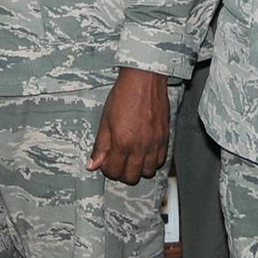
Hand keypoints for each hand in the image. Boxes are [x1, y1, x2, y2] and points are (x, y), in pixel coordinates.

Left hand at [87, 67, 169, 184]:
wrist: (144, 80)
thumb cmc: (123, 96)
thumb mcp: (105, 120)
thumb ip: (100, 145)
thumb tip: (92, 164)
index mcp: (122, 142)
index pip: (114, 171)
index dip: (107, 169)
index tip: (105, 162)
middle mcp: (140, 147)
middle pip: (131, 177)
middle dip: (121, 173)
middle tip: (117, 162)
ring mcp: (155, 144)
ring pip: (148, 172)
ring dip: (138, 169)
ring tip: (131, 158)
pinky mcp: (165, 139)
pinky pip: (161, 161)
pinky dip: (152, 161)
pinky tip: (144, 152)